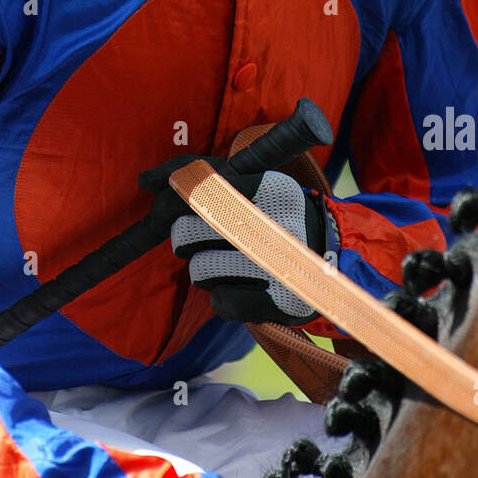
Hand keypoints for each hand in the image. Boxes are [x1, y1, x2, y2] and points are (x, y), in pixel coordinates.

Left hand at [139, 157, 329, 324]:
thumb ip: (198, 175)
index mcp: (268, 187)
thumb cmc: (275, 214)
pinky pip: (221, 302)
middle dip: (184, 239)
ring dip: (203, 269)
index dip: (171, 202)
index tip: (166, 212)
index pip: (198, 189)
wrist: (334, 253)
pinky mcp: (280, 301)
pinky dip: (222, 297)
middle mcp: (274, 223)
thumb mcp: (250, 183)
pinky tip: (240, 287)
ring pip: (200, 269)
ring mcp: (277, 265)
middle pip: (189, 231)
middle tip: (200, 240)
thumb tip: (144, 180)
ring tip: (227, 263)